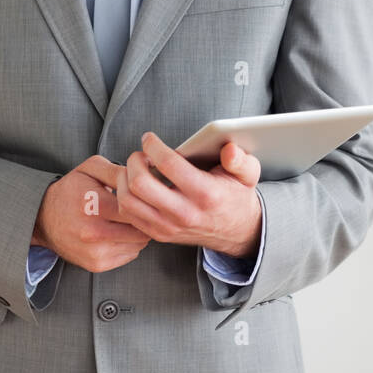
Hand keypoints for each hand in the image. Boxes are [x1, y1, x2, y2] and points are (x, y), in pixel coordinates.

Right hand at [31, 155, 150, 272]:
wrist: (43, 218)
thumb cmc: (70, 191)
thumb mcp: (90, 169)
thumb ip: (117, 170)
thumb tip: (142, 175)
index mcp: (94, 205)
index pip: (138, 208)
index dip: (147, 202)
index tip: (147, 198)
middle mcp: (94, 232)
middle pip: (141, 229)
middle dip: (147, 219)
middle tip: (143, 210)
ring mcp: (95, 252)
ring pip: (139, 244)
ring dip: (140, 232)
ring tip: (129, 220)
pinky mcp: (97, 264)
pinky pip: (130, 255)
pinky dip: (130, 245)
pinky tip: (121, 233)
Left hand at [107, 133, 262, 257]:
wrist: (236, 231)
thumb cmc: (236, 195)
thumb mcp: (247, 174)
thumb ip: (240, 159)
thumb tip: (229, 149)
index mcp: (206, 194)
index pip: (169, 164)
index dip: (153, 146)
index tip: (149, 138)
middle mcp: (184, 213)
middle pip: (140, 184)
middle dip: (134, 161)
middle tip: (141, 154)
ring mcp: (168, 226)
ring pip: (127, 201)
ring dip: (124, 179)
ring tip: (136, 168)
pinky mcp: (158, 234)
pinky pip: (128, 215)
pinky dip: (124, 196)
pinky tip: (135, 184)